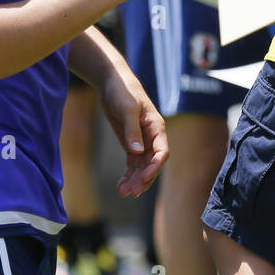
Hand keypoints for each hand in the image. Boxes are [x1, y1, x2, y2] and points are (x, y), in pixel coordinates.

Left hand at [99, 69, 167, 196]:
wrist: (112, 82)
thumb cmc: (123, 91)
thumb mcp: (127, 109)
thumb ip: (132, 131)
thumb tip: (138, 152)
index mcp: (156, 127)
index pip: (162, 152)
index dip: (155, 167)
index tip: (143, 178)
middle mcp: (151, 136)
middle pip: (152, 163)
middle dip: (143, 179)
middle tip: (131, 192)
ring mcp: (141, 141)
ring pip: (142, 166)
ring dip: (135, 180)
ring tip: (123, 192)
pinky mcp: (130, 142)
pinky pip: (132, 163)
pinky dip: (128, 175)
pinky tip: (121, 186)